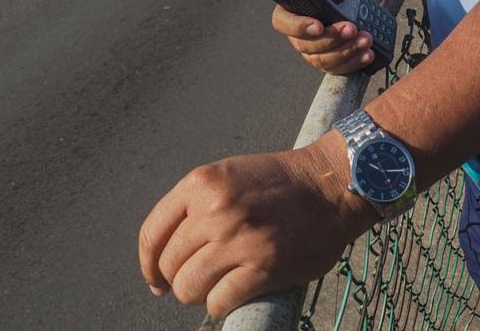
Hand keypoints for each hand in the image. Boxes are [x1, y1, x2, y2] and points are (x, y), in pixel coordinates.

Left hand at [138, 132, 373, 316]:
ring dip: (199, 293)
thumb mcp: (228, 175)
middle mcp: (215, 210)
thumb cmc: (280, 183)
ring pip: (188, 288)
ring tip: (218, 283)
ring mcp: (238, 240)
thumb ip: (195, 205)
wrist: (331, 186)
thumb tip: (163, 255)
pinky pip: (218, 302)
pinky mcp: (262, 268)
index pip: (152, 234)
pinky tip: (235, 293)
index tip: (155, 278)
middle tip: (199, 278)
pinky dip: (221, 304)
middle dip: (179, 278)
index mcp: (202, 183)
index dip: (148, 264)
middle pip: (169, 265)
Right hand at [272, 0, 375, 74]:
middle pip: (306, 45)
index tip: (319, 25)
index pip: (283, 22)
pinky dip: (354, 63)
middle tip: (352, 28)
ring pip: (323, 60)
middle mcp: (299, 33)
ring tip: (366, 39)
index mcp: (292, 8)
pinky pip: (338, 68)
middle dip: (331, 39)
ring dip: (345, 52)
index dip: (298, 27)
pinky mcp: (331, 60)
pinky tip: (368, 54)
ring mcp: (314, 49)